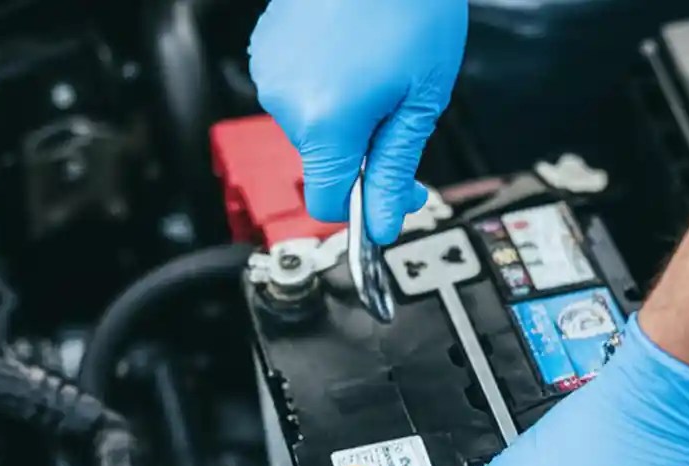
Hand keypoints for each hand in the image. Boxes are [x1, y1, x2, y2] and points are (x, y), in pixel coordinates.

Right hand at [248, 0, 466, 244]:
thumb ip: (395, 167)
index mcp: (325, 122)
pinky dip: (326, 85)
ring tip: (376, 66)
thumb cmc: (410, 6)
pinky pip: (298, 90)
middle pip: (324, 160)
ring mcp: (270, 72)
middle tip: (402, 106)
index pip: (329, 202)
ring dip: (345, 112)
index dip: (364, 206)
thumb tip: (382, 222)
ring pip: (312, 125)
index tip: (392, 194)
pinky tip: (351, 51)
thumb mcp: (422, 100)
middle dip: (363, 147)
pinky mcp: (266, 49)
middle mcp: (285, 102)